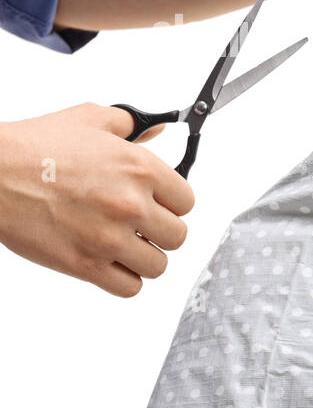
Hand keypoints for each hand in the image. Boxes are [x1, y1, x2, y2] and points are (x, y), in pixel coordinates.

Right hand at [0, 104, 194, 296]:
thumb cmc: (32, 147)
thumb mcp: (88, 119)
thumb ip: (131, 125)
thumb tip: (157, 131)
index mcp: (140, 169)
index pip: (186, 202)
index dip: (170, 203)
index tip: (156, 204)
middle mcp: (131, 205)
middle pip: (177, 236)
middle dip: (158, 231)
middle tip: (138, 226)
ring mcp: (109, 239)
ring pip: (158, 265)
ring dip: (143, 257)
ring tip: (123, 245)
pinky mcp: (85, 266)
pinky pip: (130, 288)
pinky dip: (123, 279)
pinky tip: (110, 263)